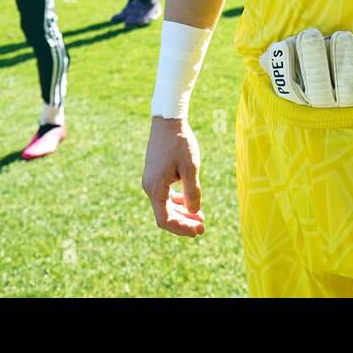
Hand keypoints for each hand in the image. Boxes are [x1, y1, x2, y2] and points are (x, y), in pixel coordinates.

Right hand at [142, 116, 204, 237]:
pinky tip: (190, 203)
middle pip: (165, 215)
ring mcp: (151, 181)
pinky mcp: (155, 174)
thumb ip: (192, 192)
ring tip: (200, 218)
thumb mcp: (191, 167)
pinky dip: (178, 202)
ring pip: (165, 205)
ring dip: (182, 213)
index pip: (165, 220)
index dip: (181, 229)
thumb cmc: (180, 143)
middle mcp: (150, 187)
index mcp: (156, 188)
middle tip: (202, 229)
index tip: (197, 231)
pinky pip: (165, 195)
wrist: (168, 121)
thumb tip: (194, 212)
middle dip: (184, 223)